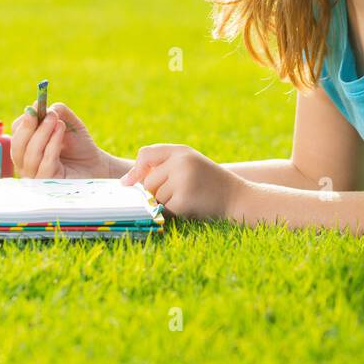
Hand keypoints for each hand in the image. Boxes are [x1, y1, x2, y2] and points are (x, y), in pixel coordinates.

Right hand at [10, 102, 108, 178]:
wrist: (96, 164)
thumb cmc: (78, 145)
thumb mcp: (68, 123)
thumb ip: (57, 112)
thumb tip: (46, 108)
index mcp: (26, 148)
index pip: (17, 134)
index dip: (25, 120)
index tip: (37, 105)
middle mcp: (26, 164)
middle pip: (18, 147)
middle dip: (30, 127)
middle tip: (46, 113)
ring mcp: (35, 177)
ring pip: (30, 156)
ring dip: (43, 134)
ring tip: (58, 121)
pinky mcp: (48, 185)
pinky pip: (45, 165)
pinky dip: (52, 145)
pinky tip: (60, 132)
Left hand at [119, 144, 248, 220]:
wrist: (237, 197)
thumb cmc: (208, 182)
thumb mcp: (189, 163)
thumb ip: (162, 165)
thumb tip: (127, 182)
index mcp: (181, 151)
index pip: (146, 154)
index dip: (136, 170)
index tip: (127, 183)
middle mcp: (181, 162)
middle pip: (148, 182)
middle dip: (157, 192)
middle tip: (180, 193)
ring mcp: (182, 180)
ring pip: (155, 197)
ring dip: (166, 202)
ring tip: (189, 198)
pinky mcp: (183, 200)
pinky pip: (164, 209)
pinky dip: (173, 212)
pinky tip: (190, 207)